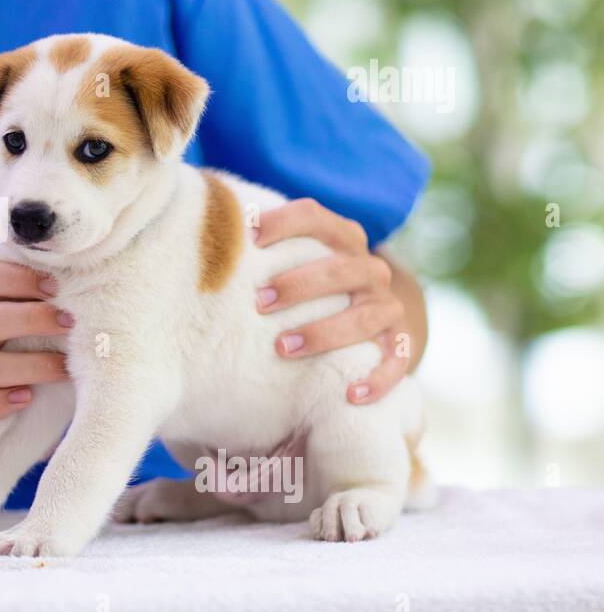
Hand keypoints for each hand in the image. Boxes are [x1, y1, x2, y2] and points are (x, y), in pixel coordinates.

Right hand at [0, 262, 70, 425]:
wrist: (48, 405)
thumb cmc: (59, 348)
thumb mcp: (59, 320)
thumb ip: (64, 297)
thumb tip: (101, 275)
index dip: (16, 278)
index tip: (56, 285)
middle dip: (30, 318)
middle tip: (70, 323)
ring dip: (30, 365)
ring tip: (65, 369)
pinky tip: (26, 398)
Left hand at [253, 198, 412, 404]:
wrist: (368, 312)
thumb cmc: (309, 283)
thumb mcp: (294, 259)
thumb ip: (264, 249)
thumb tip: (212, 244)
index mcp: (343, 238)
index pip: (315, 217)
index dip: (283, 223)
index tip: (250, 238)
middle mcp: (369, 269)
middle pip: (341, 269)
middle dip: (299, 285)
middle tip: (259, 302)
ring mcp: (387, 306)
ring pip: (364, 316)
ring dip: (323, 332)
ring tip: (282, 347)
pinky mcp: (398, 342)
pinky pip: (396, 361)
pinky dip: (378, 379)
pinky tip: (350, 395)